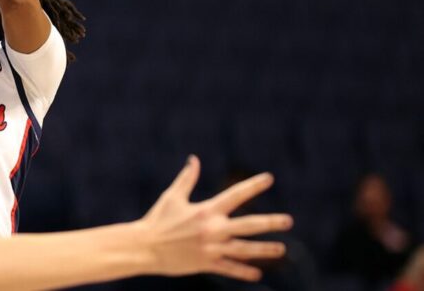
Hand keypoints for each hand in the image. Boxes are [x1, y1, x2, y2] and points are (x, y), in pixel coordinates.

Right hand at [139, 156, 293, 281]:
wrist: (145, 247)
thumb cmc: (157, 219)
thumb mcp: (172, 197)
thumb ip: (187, 179)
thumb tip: (193, 159)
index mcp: (206, 210)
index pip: (235, 195)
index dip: (253, 185)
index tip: (269, 179)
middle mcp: (213, 229)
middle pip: (249, 225)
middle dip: (270, 222)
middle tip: (288, 221)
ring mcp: (211, 248)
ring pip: (245, 249)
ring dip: (264, 250)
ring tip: (282, 250)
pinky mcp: (206, 264)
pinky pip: (229, 269)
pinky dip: (244, 272)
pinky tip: (257, 274)